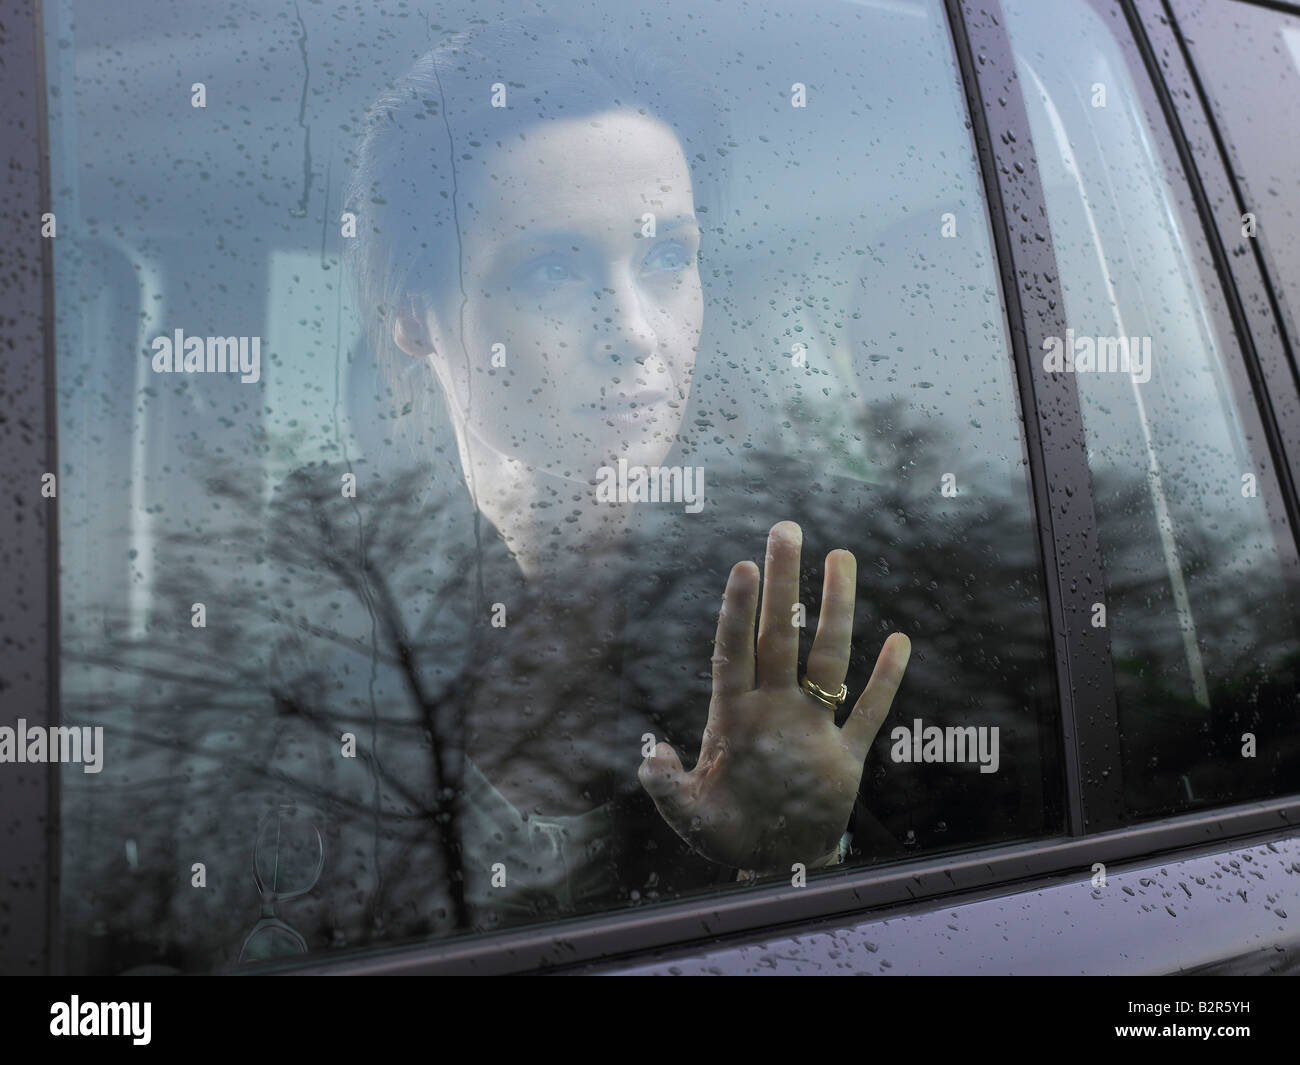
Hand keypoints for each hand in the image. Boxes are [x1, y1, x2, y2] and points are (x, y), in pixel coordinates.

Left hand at [638, 520, 910, 873]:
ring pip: (828, 659)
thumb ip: (667, 788)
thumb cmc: (725, 835)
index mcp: (733, 718)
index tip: (742, 567)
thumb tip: (650, 754)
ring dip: (836, 611)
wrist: (772, 864)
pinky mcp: (844, 758)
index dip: (738, 612)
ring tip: (840, 558)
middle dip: (784, 584)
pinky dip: (884, 681)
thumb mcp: (689, 816)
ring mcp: (811, 728)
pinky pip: (868, 712)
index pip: (735, 652)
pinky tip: (897, 641)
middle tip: (786, 529)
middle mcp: (773, 710)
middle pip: (781, 636)